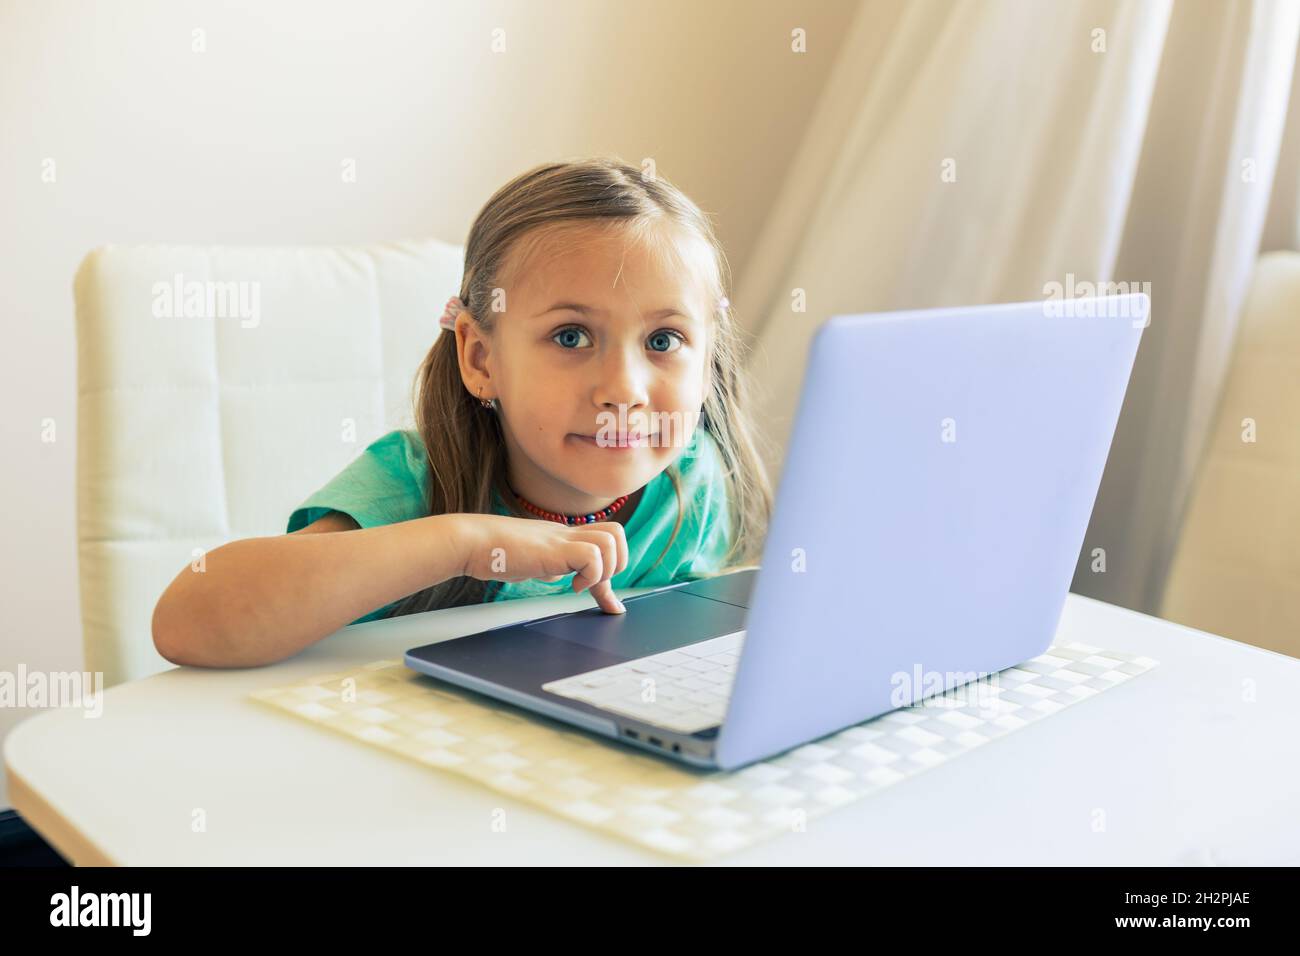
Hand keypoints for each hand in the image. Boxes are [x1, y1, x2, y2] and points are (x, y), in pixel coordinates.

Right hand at [450, 514, 628, 612]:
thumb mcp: (531, 561)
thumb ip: (550, 565)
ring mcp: (562, 539)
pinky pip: (592, 555)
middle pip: (616, 533)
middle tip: (593, 587)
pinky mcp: (555, 549)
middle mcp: (567, 534)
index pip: (605, 540)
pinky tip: (569, 586)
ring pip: (611, 540)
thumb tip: (560, 576)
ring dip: (605, 569)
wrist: (471, 542)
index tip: (609, 604)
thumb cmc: (493, 552)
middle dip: (616, 565)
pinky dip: (589, 575)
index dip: (613, 571)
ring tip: (581, 585)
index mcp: (563, 536)